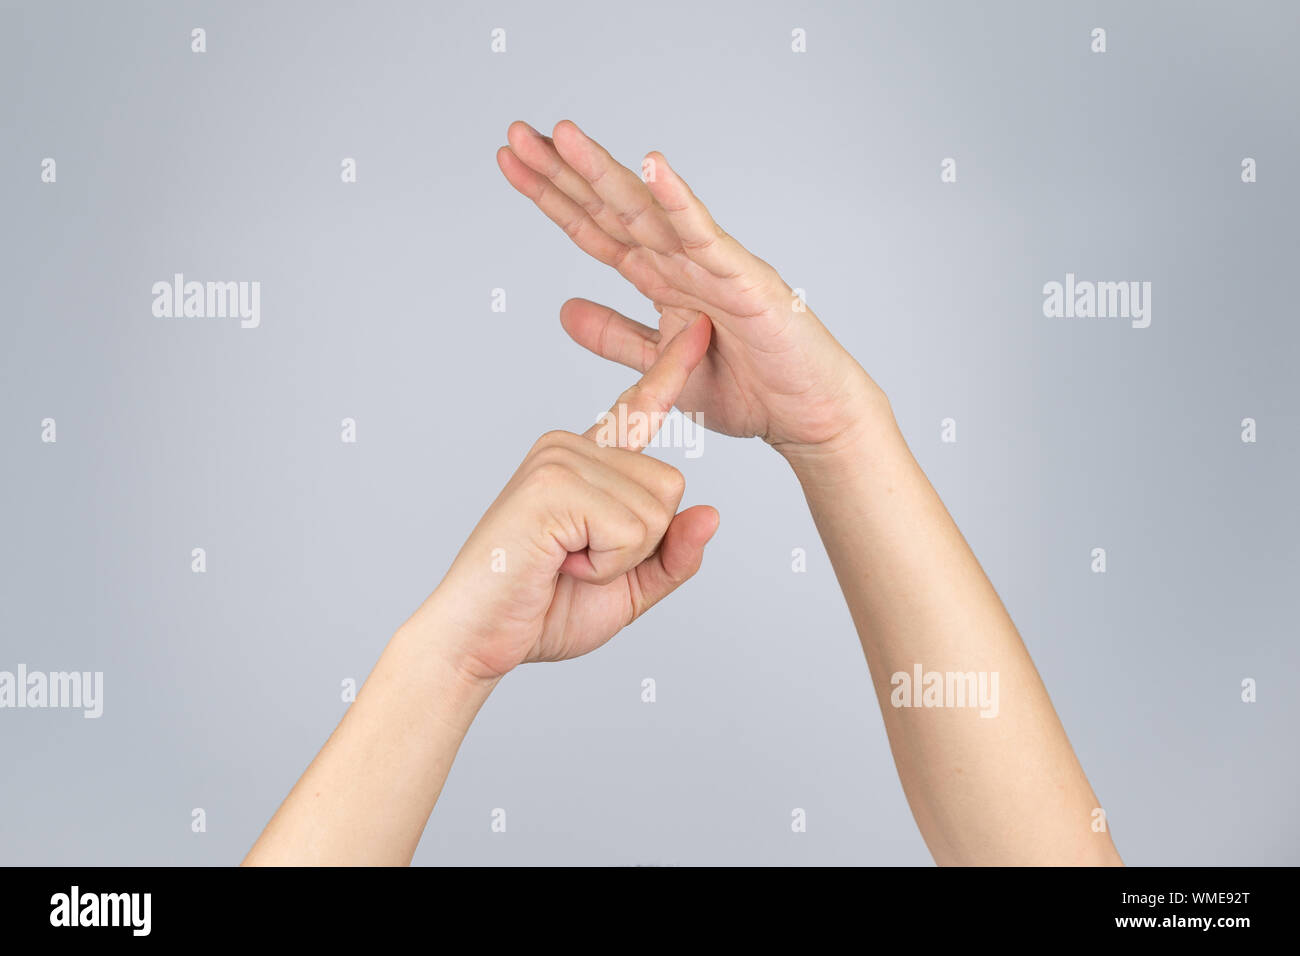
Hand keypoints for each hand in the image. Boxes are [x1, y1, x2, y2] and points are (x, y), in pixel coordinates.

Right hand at [422, 314, 718, 681]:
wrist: (477, 641)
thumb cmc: (542, 610)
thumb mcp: (629, 586)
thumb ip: (673, 554)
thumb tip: (713, 512)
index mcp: (586, 462)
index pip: (638, 410)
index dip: (670, 370)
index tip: (697, 327)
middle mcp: (571, 447)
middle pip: (670, 487)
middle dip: (641, 546)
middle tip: (578, 562)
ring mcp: (559, 460)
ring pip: (656, 510)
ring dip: (619, 559)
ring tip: (564, 563)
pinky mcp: (553, 485)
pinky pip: (631, 529)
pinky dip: (605, 565)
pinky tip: (559, 565)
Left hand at [497, 120, 883, 456]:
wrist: (807, 417)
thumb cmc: (750, 389)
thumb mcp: (660, 368)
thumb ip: (616, 336)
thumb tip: (563, 311)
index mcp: (662, 277)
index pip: (595, 229)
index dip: (552, 195)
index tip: (509, 162)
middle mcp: (682, 260)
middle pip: (611, 208)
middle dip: (563, 170)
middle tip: (517, 133)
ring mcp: (714, 265)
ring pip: (649, 211)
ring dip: (606, 173)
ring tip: (563, 137)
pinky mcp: (746, 280)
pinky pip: (707, 237)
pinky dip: (680, 202)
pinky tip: (653, 166)